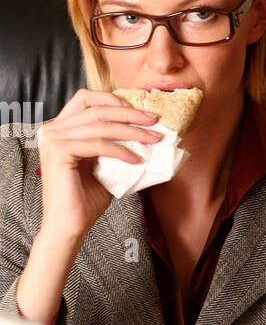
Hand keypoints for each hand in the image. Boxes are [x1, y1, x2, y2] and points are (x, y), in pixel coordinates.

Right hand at [37, 89, 160, 241]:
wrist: (70, 226)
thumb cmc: (86, 199)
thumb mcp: (103, 164)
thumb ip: (113, 144)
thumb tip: (144, 129)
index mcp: (60, 128)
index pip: (85, 99)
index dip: (112, 99)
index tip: (138, 109)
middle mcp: (52, 130)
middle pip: (96, 110)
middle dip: (130, 114)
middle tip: (154, 121)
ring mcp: (53, 139)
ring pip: (100, 126)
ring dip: (132, 132)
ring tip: (153, 139)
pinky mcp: (59, 152)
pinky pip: (98, 144)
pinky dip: (121, 150)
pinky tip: (137, 160)